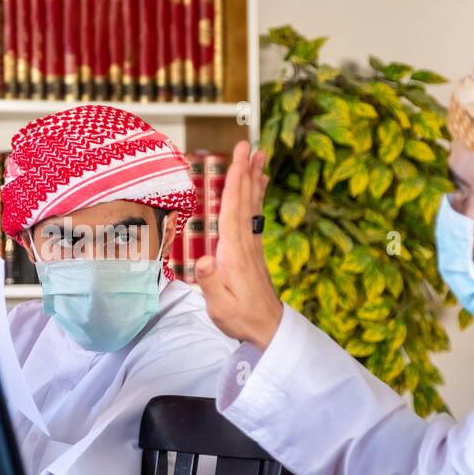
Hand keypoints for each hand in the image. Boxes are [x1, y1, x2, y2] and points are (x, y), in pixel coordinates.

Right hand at [194, 140, 283, 349]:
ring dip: (254, 179)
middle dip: (245, 172)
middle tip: (248, 145)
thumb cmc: (240, 317)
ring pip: (252, 205)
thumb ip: (211, 281)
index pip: (233, 210)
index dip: (234, 183)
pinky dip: (256, 196)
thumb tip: (206, 260)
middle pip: (245, 201)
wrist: (268, 328)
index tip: (237, 159)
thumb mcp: (219, 305)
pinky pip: (254, 215)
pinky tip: (259, 187)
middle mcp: (245, 243)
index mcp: (234, 252)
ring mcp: (251, 245)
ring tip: (259, 156)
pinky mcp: (253, 250)